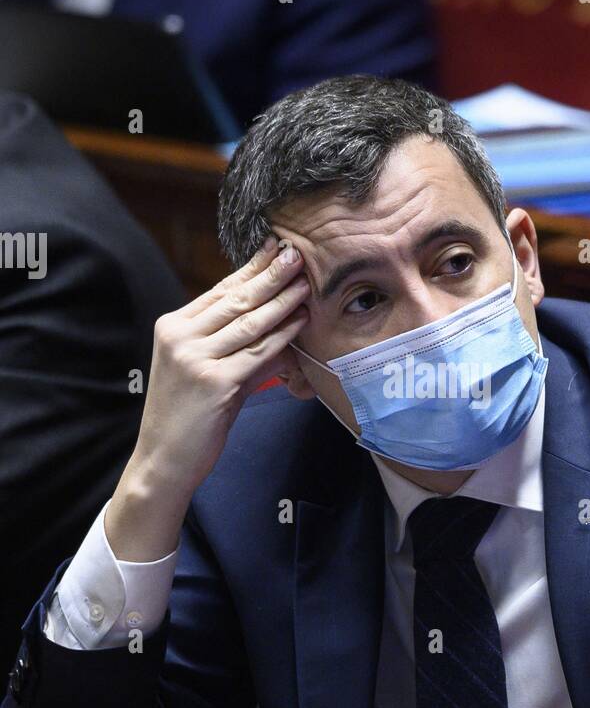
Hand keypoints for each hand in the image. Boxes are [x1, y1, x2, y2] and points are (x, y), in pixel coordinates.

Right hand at [106, 235, 308, 559]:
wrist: (164, 459)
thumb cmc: (186, 415)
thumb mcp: (200, 368)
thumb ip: (229, 343)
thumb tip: (273, 319)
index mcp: (172, 326)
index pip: (219, 290)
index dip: (251, 267)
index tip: (275, 248)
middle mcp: (180, 337)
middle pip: (235, 299)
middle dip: (270, 274)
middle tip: (297, 253)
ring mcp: (195, 359)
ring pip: (250, 322)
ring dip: (282, 300)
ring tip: (306, 282)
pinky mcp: (215, 382)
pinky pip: (258, 353)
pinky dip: (282, 336)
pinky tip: (300, 322)